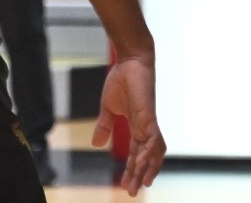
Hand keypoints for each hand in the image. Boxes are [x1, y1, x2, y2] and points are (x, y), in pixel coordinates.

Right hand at [92, 56, 164, 195]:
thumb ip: (105, 126)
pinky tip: (142, 162)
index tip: (125, 186)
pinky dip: (149, 151)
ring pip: (153, 151)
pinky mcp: (148, 115)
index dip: (132, 170)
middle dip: (140, 174)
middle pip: (146, 156)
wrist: (130, 61)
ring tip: (141, 183)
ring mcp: (148, 122)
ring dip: (147, 167)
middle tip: (132, 192)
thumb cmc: (121, 81)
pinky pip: (153, 138)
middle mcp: (145, 127)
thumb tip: (97, 144)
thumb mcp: (108, 108)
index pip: (136, 153)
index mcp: (136, 126)